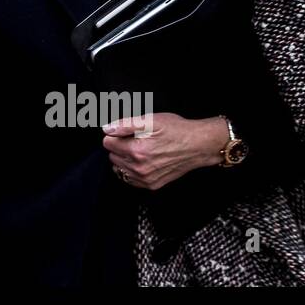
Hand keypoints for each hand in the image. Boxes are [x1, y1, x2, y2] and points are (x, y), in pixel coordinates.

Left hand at [102, 113, 228, 190]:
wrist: (198, 145)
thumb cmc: (176, 130)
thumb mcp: (150, 120)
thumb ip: (125, 125)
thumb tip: (106, 129)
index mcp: (136, 151)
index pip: (107, 143)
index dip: (116, 134)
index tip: (128, 132)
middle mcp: (139, 168)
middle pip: (112, 156)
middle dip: (119, 146)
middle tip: (136, 139)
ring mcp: (146, 179)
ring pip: (119, 168)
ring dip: (124, 159)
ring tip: (141, 149)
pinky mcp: (152, 185)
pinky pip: (130, 179)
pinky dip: (131, 170)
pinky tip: (142, 161)